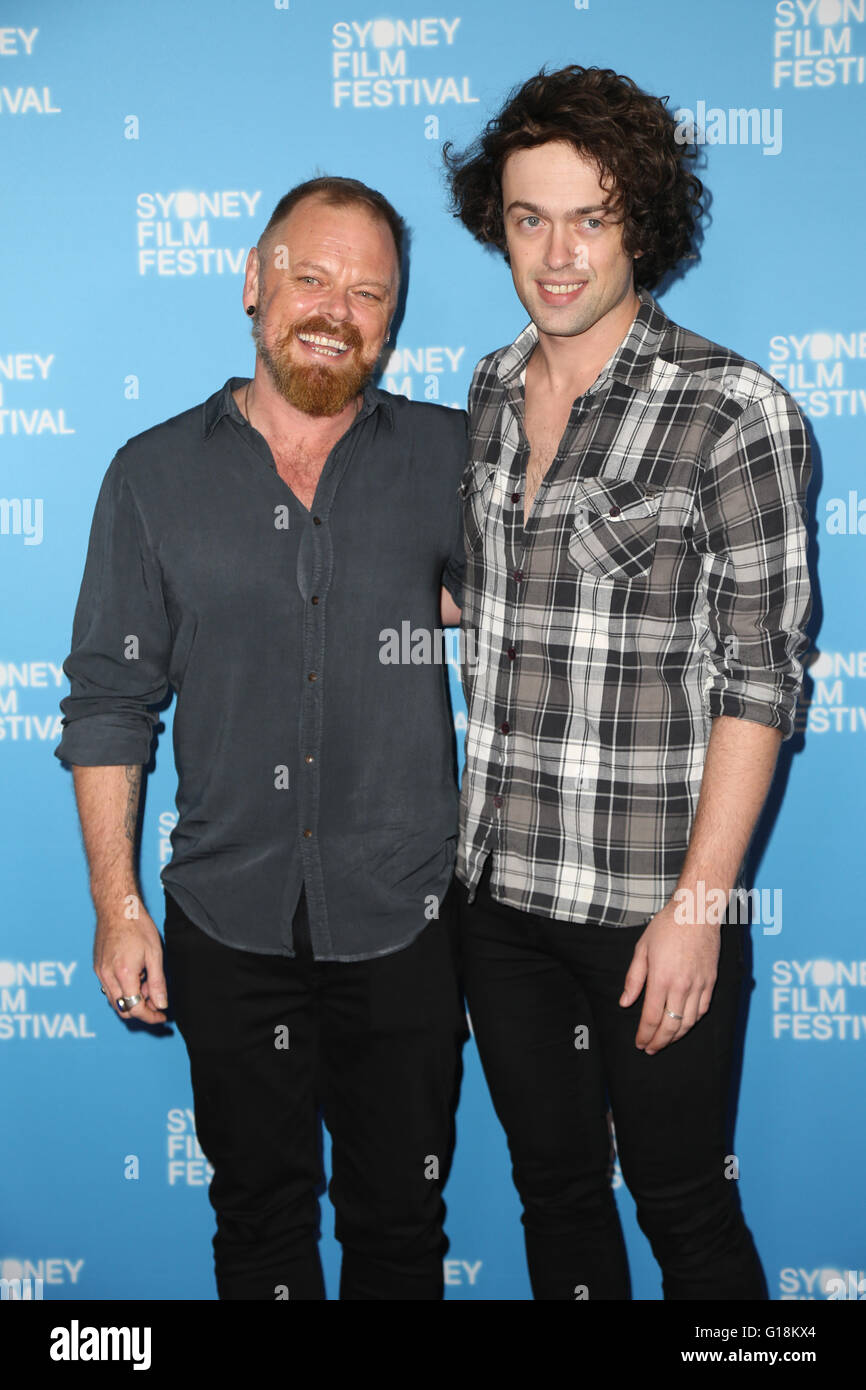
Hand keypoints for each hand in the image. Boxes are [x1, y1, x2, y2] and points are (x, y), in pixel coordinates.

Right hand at [94, 899, 167, 1024]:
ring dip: (132, 1000)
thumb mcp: (155, 954)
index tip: (162, 1017)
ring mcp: (100, 972)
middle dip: (141, 1010)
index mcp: (124, 974)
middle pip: (123, 1009)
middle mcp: (107, 977)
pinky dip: (123, 990)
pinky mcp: (97, 967)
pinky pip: (109, 989)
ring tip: (148, 984)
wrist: (117, 908)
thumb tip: (161, 1004)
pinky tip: (136, 976)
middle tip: (157, 1000)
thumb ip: (158, 982)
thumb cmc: (138, 926)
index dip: (150, 1016)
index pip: (135, 1008)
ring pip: (115, 1000)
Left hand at [619, 898, 719, 1054]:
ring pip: (688, 1022)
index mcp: (661, 979)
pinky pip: (703, 1010)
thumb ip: (633, 979)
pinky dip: (692, 1022)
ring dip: (676, 1036)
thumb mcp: (642, 949)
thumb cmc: (667, 927)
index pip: (651, 1018)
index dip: (644, 1035)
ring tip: (665, 1041)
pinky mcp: (711, 981)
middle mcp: (681, 987)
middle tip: (650, 1049)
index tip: (639, 1043)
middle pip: (670, 1026)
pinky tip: (684, 1025)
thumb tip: (625, 1003)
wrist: (697, 912)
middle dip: (659, 1042)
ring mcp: (699, 985)